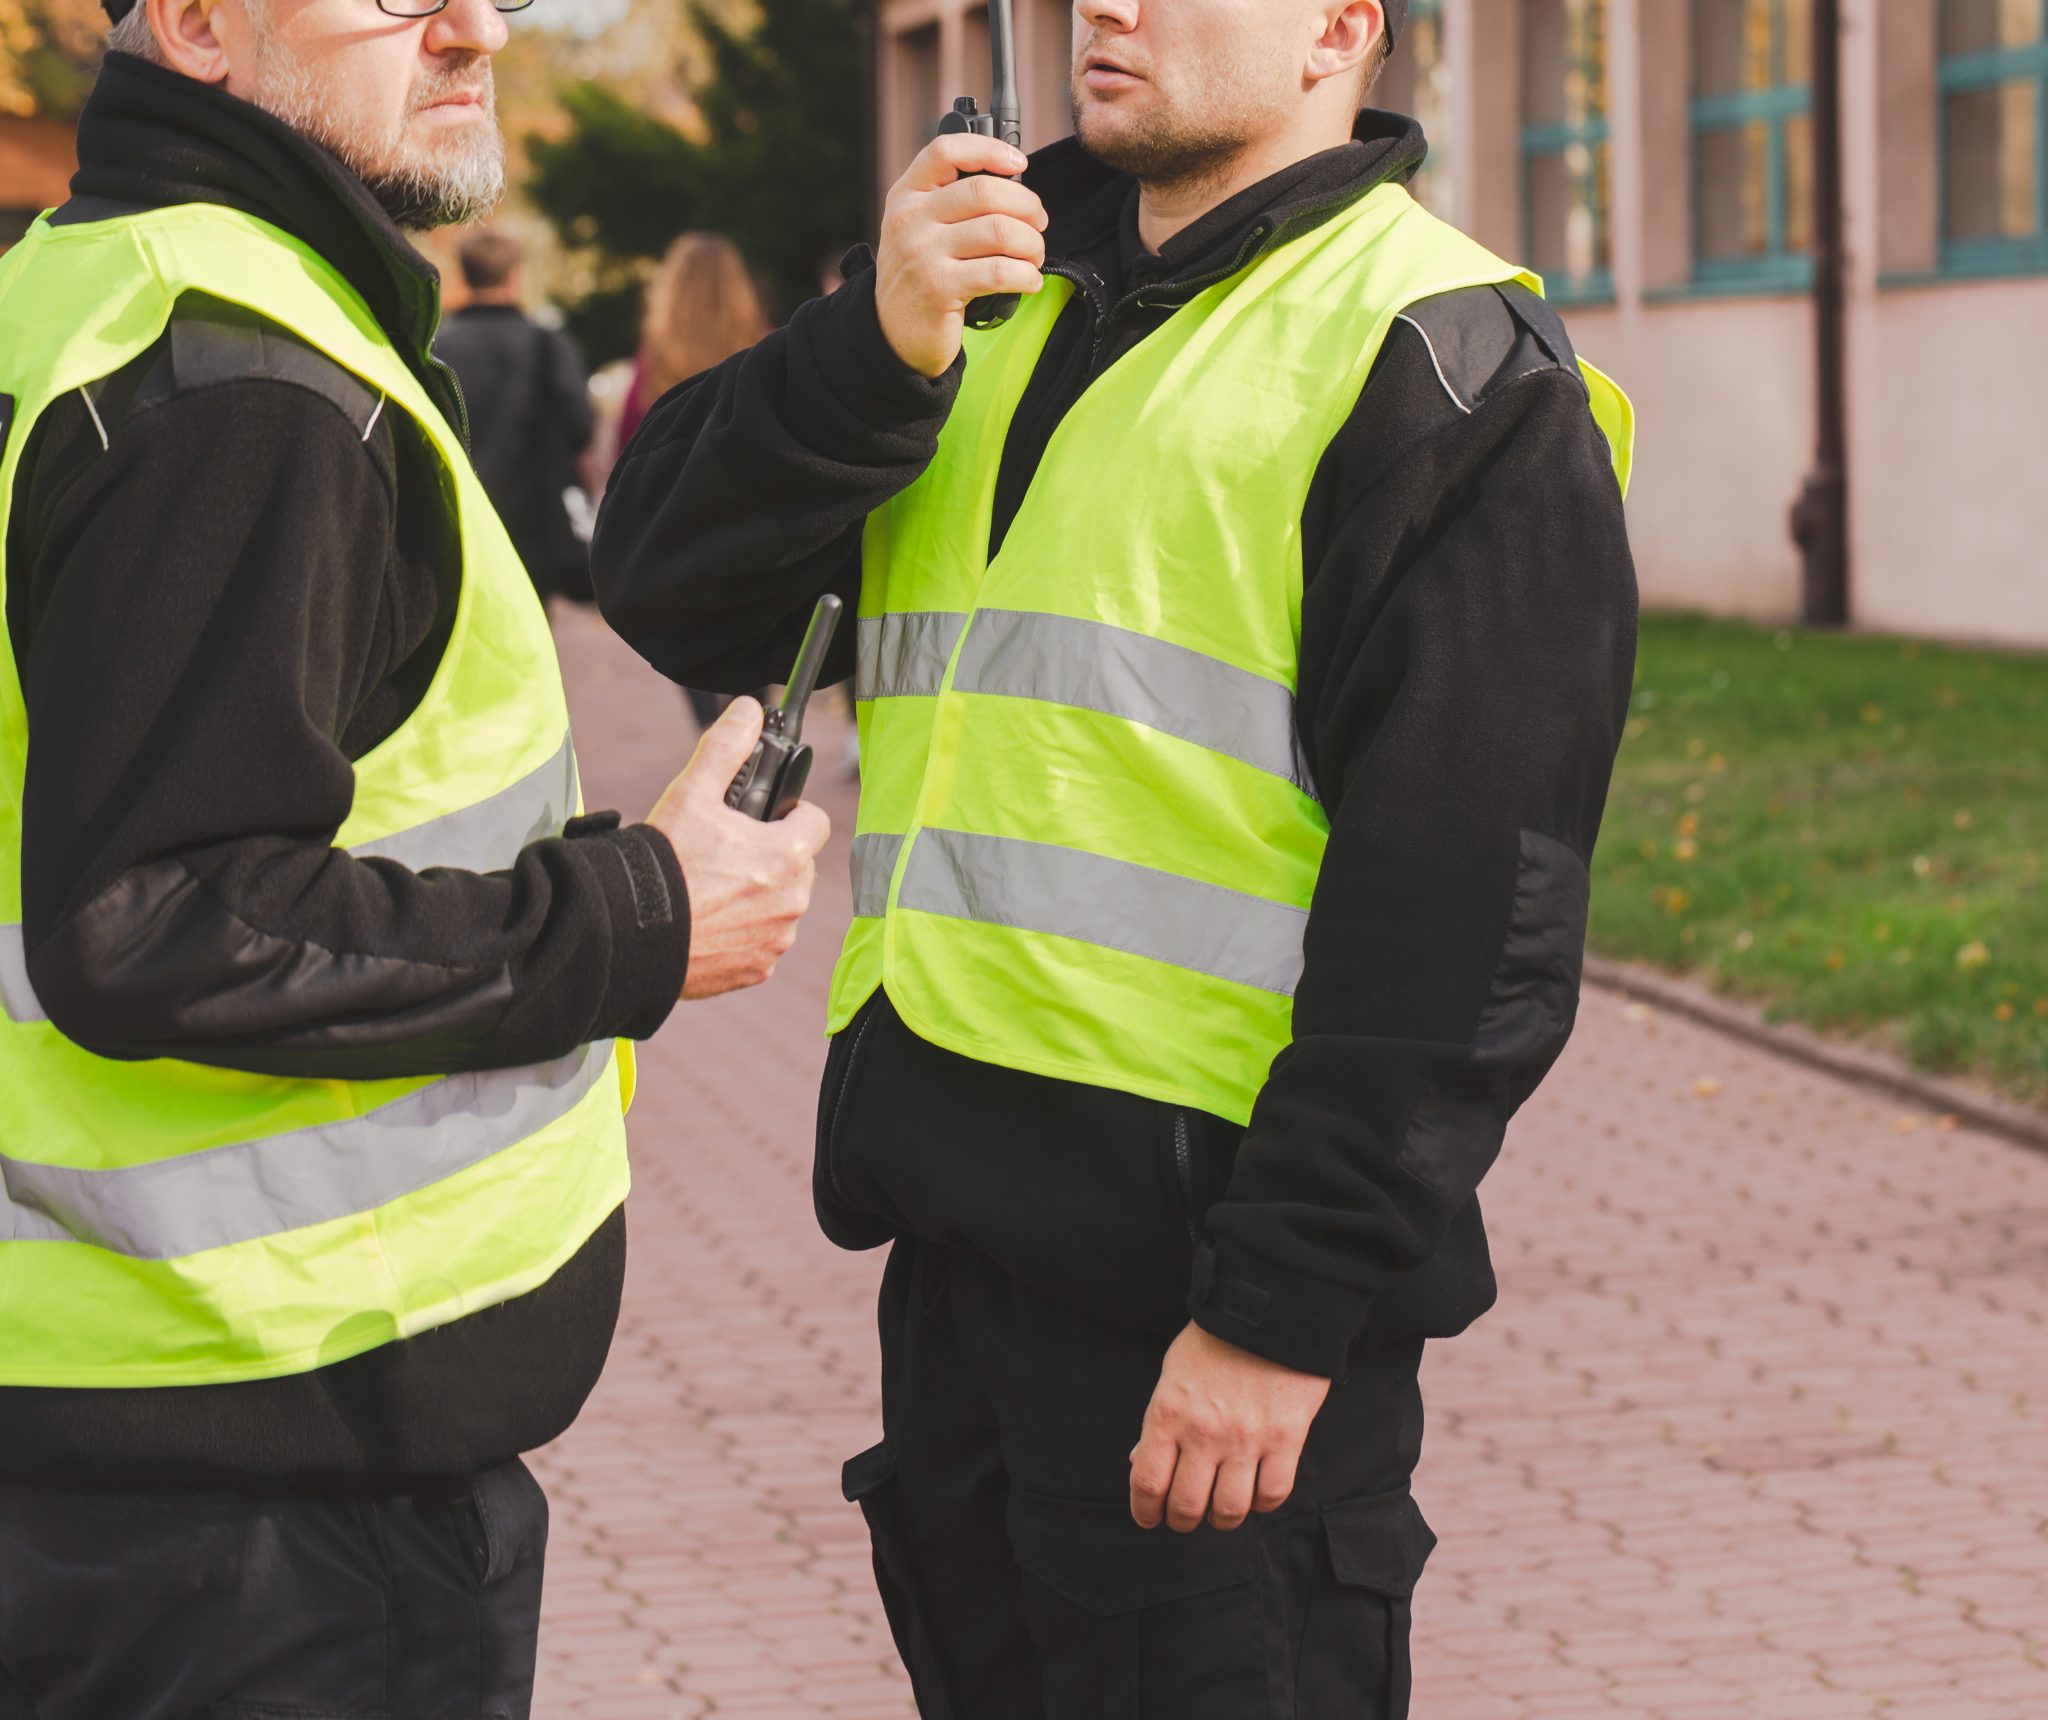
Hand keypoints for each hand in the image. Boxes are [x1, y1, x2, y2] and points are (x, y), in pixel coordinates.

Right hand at [643, 698, 830, 999]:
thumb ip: (726, 748)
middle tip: (727, 853)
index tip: (763, 817)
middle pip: (798, 866)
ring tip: (713, 889)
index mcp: (786, 855)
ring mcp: (776, 940)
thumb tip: (749, 710)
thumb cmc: (663, 863)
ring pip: (781, 906)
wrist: (629, 934)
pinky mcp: (756, 970)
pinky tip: (709, 923)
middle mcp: (792, 901)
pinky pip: (762, 944)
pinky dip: (744, 934)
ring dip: (759, 897)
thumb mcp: (692, 793)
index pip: (815, 822)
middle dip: (771, 856)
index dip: (790, 814)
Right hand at [875, 132, 1047, 377]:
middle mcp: (911, 220)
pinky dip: (1026, 276)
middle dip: (1026, 206)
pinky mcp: (940, 289)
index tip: (1019, 163)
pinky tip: (1029, 281)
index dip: (989, 150)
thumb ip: (951, 203)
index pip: (946, 151)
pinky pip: (1000, 271)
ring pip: (999, 230)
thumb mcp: (919, 230)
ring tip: (1034, 256)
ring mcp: (922, 254)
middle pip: (984, 191)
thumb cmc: (920, 277)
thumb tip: (1015, 190)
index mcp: (907, 195)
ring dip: (1031, 244)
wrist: (893, 334)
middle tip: (1039, 224)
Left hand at [1129, 1324, 1331, 1532]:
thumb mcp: (1172, 1373)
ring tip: (1221, 1510)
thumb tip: (1140, 1462)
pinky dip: (1262, 1503)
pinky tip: (1256, 1493)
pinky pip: (1273, 1493)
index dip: (1145, 1510)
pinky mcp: (1286, 1438)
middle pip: (1187, 1506)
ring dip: (1222, 1519)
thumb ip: (1159, 1422)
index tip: (1149, 1517)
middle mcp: (1204, 1432)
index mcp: (1168, 1413)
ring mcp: (1247, 1438)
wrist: (1269, 1310)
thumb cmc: (1216, 1340)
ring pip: (1230, 1509)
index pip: (1148, 1483)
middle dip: (1181, 1521)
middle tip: (1184, 1516)